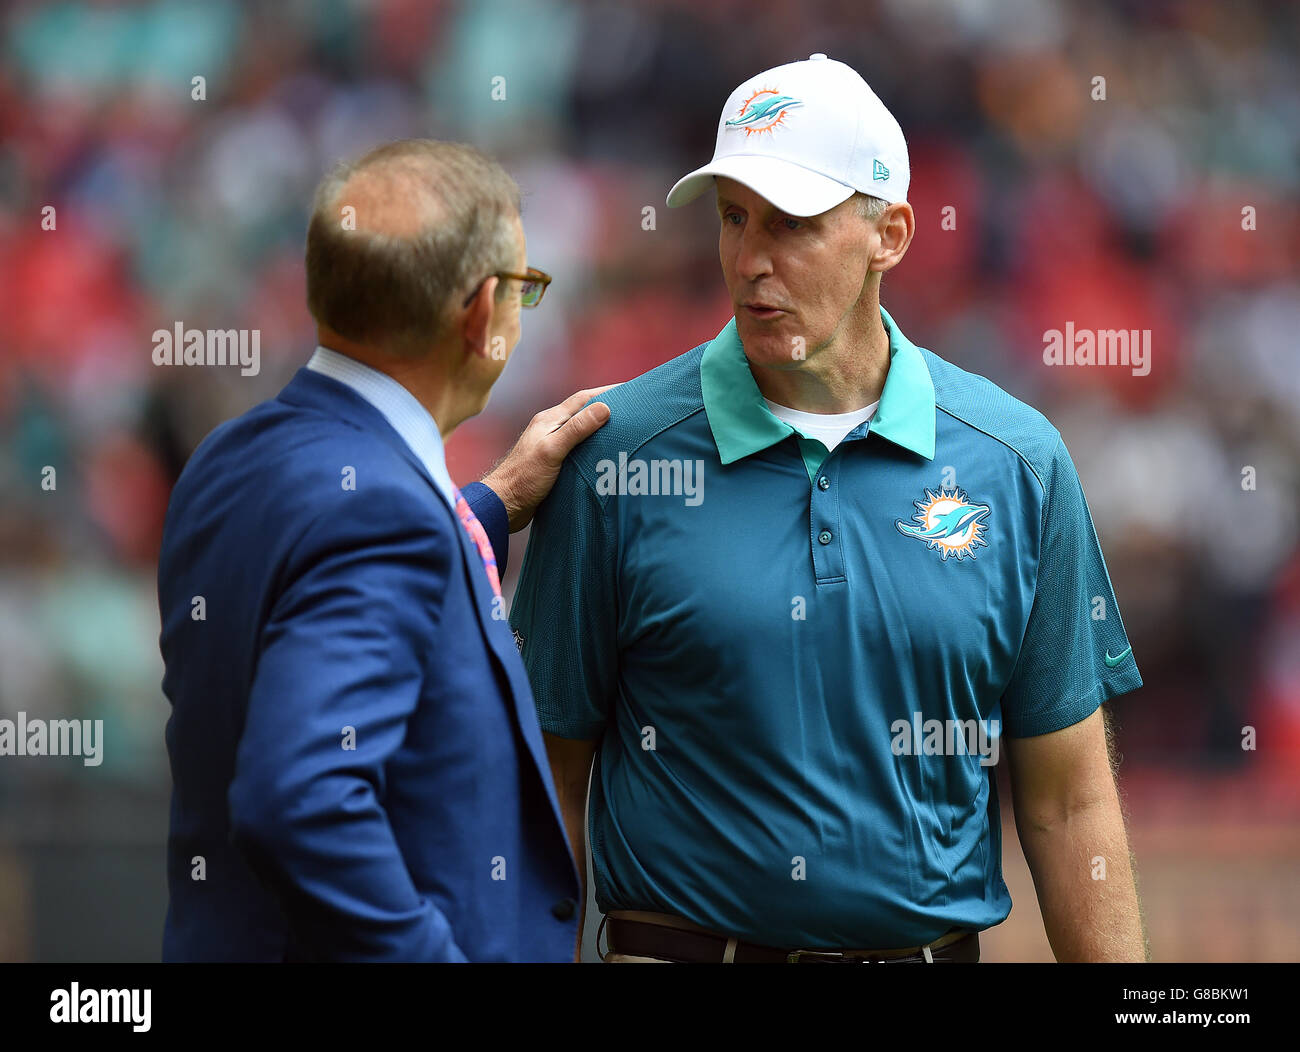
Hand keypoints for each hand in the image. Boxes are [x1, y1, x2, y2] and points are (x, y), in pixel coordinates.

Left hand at [482, 386, 615, 531]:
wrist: (503, 504)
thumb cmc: (523, 478)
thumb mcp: (552, 450)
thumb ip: (576, 429)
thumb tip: (604, 407)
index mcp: (549, 420)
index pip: (583, 399)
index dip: (606, 392)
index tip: (629, 389)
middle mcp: (550, 429)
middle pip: (582, 412)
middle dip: (606, 407)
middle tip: (631, 408)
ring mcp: (550, 445)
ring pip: (580, 430)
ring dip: (600, 427)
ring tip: (623, 430)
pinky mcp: (552, 462)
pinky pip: (577, 447)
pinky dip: (592, 445)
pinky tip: (602, 454)